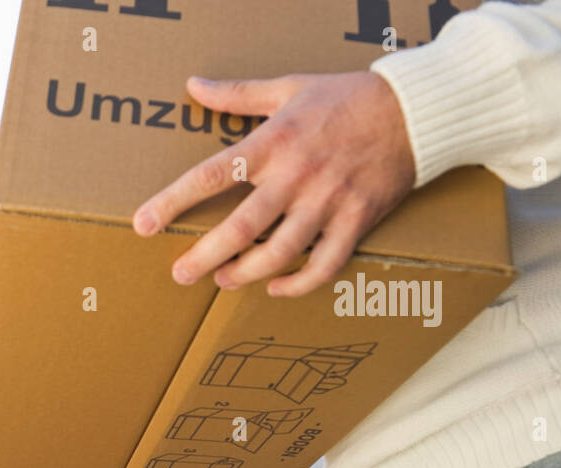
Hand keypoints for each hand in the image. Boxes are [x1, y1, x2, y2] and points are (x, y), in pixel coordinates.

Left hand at [132, 71, 416, 296]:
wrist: (417, 109)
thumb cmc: (347, 98)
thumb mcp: (289, 88)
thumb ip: (237, 94)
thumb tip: (194, 86)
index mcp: (274, 142)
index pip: (211, 175)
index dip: (173, 202)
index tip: (143, 224)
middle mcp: (297, 176)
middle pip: (241, 228)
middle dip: (204, 256)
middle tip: (180, 273)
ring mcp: (328, 202)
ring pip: (280, 253)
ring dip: (246, 274)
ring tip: (223, 280)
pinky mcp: (357, 220)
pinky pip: (324, 266)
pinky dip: (298, 285)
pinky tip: (276, 289)